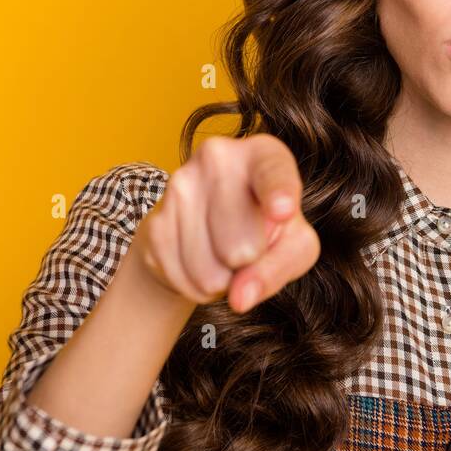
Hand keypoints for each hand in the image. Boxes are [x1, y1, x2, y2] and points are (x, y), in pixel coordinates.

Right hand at [128, 134, 320, 312]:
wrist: (209, 228)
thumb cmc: (268, 229)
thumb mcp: (295, 244)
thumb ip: (280, 266)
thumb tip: (240, 297)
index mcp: (264, 154)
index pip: (273, 171)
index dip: (278, 193)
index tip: (284, 212)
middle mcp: (218, 157)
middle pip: (241, 246)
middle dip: (249, 265)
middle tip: (250, 246)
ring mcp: (180, 185)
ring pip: (210, 271)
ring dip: (222, 280)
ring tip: (226, 253)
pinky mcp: (155, 220)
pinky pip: (184, 279)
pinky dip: (198, 286)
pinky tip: (203, 261)